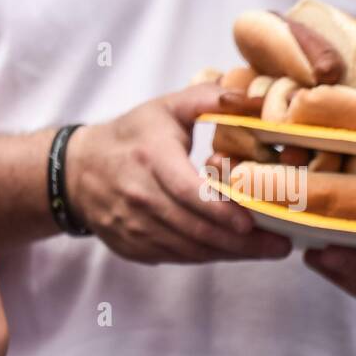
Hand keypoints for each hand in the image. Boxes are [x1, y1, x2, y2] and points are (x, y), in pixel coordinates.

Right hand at [65, 84, 291, 263]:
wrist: (76, 171)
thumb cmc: (129, 137)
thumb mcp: (165, 108)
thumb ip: (209, 98)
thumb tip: (254, 97)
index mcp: (151, 159)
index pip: (188, 192)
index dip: (221, 212)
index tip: (252, 223)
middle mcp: (138, 197)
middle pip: (194, 229)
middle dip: (240, 242)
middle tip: (279, 245)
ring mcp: (132, 226)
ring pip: (187, 249)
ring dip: (228, 253)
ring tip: (264, 250)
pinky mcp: (131, 246)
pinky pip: (175, 257)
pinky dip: (205, 256)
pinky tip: (229, 250)